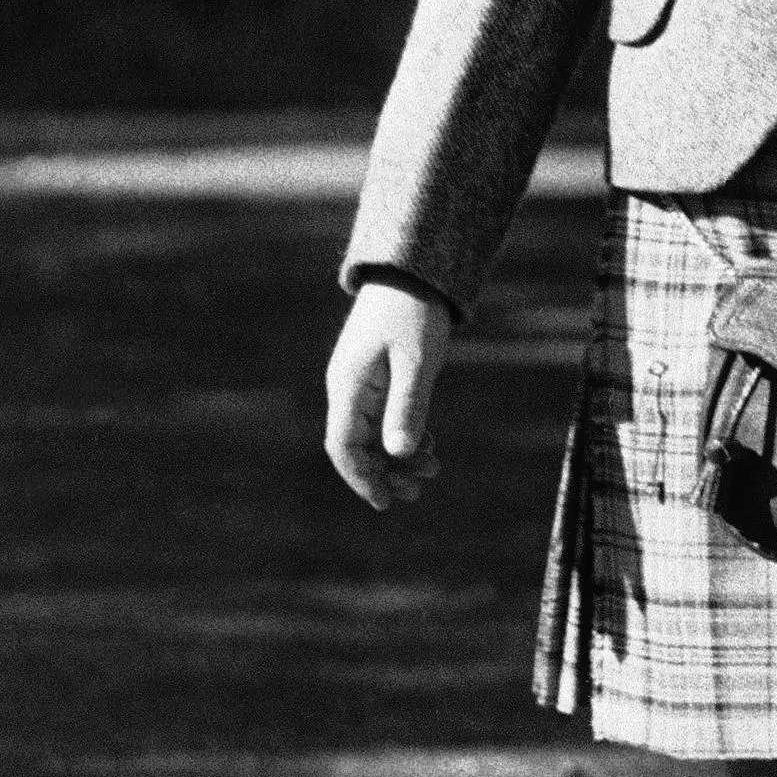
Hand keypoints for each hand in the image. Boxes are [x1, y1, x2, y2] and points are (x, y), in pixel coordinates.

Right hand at [324, 280, 453, 508]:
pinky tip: (429, 445)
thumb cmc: (415, 312)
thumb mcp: (418, 361)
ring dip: (398, 457)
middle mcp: (347, 388)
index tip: (385, 504)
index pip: (342, 446)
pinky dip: (402, 435)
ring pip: (372, 434)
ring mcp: (361, 383)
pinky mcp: (377, 377)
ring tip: (433, 468)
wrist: (414, 272)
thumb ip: (408, 406)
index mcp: (348, 386)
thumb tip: (398, 454)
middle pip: (357, 446)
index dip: (362, 479)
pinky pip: (383, 417)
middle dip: (386, 473)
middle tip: (420, 490)